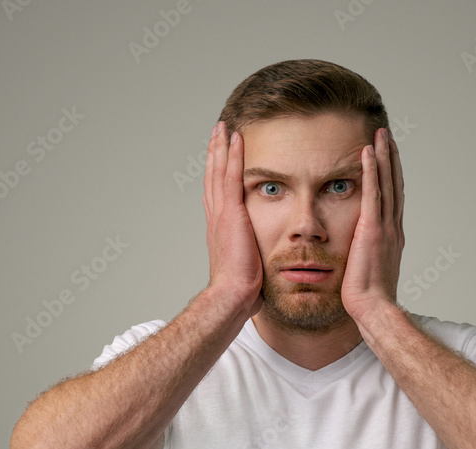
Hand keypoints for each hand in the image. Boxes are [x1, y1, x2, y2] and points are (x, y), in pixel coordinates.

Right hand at [202, 121, 263, 317]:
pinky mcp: (231, 213)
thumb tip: (262, 262)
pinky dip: (232, 156)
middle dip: (215, 154)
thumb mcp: (248, 267)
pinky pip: (231, 177)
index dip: (216, 174)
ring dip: (221, 148)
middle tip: (217, 133)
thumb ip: (253, 256)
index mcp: (220, 229)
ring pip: (218, 172)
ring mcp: (221, 214)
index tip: (219, 159)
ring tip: (223, 127)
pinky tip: (236, 138)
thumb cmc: (241, 289)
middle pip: (213, 178)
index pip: (217, 195)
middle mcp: (216, 217)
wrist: (232, 294)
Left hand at [341, 127, 404, 323]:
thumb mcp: (367, 269)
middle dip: (391, 158)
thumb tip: (357, 250)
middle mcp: (393, 227)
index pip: (392, 198)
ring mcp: (385, 227)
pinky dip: (372, 171)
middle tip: (387, 135)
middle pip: (394, 184)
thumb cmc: (368, 296)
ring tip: (381, 134)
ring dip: (384, 156)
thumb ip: (365, 254)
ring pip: (387, 183)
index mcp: (392, 235)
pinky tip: (368, 152)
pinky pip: (373, 193)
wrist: (374, 308)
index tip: (388, 157)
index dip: (391, 175)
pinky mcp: (373, 230)